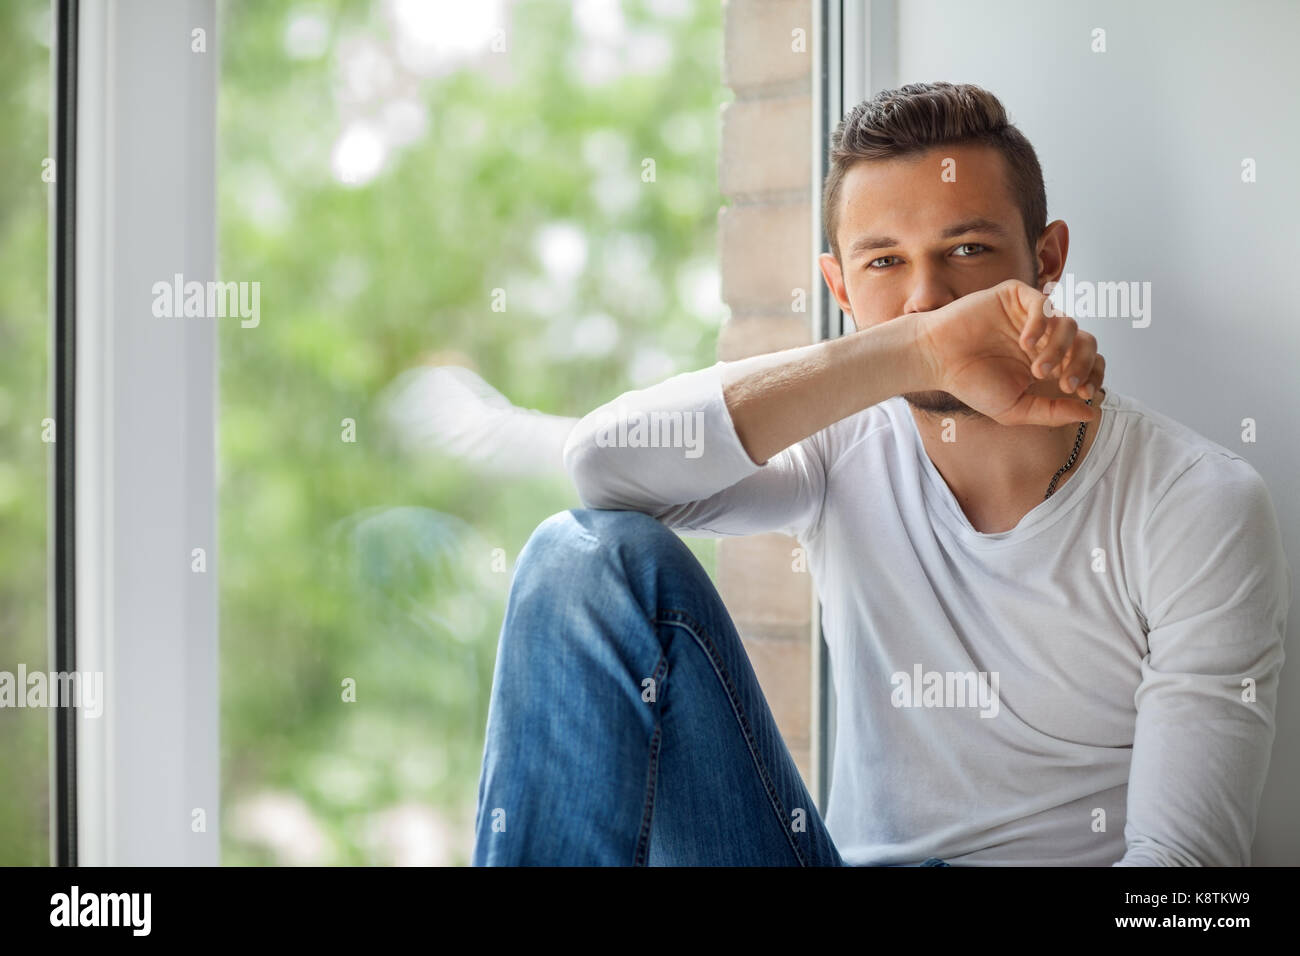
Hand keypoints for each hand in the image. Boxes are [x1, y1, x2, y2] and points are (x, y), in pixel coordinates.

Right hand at [911, 278, 1104, 426]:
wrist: (937, 360)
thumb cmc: (971, 384)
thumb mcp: (1015, 408)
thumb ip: (1052, 412)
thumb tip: (1090, 414)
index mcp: (1047, 359)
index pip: (1086, 360)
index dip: (1092, 374)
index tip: (1083, 393)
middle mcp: (1044, 335)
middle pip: (1085, 341)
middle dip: (1081, 365)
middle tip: (1064, 384)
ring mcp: (1030, 315)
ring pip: (1068, 323)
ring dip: (1059, 349)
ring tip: (1037, 369)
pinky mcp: (1015, 296)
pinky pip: (1043, 303)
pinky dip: (1042, 324)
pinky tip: (1025, 343)